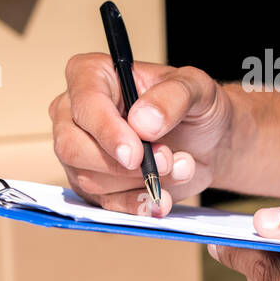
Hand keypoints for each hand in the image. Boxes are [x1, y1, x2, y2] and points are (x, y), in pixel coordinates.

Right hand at [50, 54, 233, 214]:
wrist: (207, 142)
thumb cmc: (194, 106)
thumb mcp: (198, 88)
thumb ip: (174, 96)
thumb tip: (142, 121)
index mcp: (93, 75)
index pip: (84, 102)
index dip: (106, 130)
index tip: (135, 153)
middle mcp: (75, 112)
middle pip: (72, 147)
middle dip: (121, 164)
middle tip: (166, 160)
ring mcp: (80, 151)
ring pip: (88, 179)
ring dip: (138, 182)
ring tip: (178, 166)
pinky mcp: (92, 183)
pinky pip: (102, 203)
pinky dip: (134, 205)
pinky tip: (159, 200)